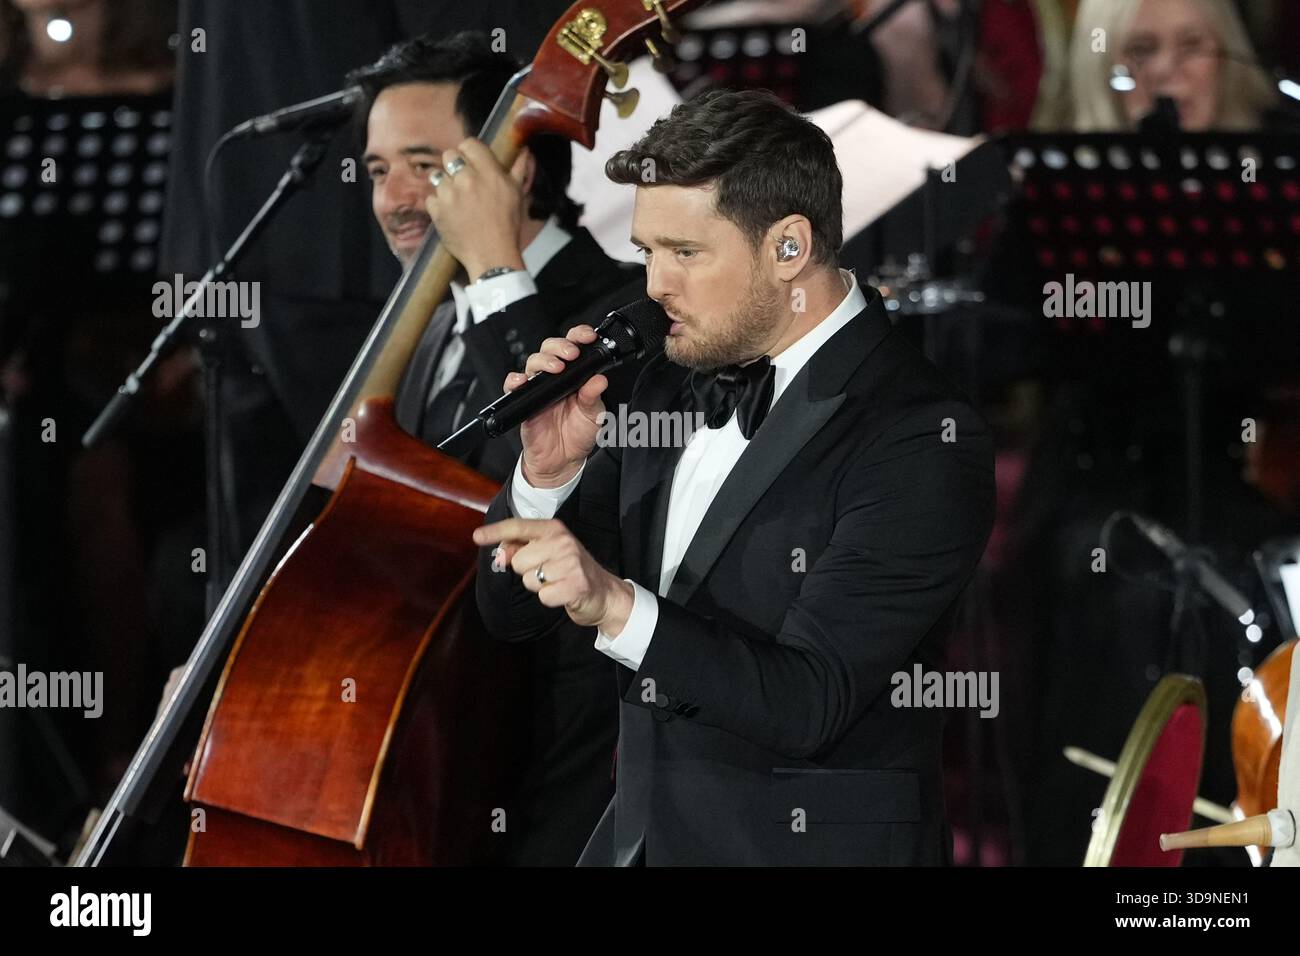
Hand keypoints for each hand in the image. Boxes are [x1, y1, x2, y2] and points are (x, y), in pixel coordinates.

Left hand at [424, 138, 527, 281]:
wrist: (492, 256)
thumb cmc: (508, 225)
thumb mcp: (517, 194)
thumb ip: (518, 168)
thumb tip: (523, 150)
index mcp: (488, 172)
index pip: (469, 144)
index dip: (468, 152)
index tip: (471, 162)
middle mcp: (466, 178)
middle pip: (449, 155)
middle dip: (454, 166)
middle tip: (462, 181)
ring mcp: (449, 194)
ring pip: (437, 176)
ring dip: (445, 185)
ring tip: (456, 200)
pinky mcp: (436, 210)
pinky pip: (431, 197)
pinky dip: (438, 204)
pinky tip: (450, 213)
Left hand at [472, 518, 633, 632]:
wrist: (605, 593)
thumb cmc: (570, 570)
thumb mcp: (547, 552)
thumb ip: (521, 549)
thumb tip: (500, 554)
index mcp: (554, 529)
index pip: (518, 527)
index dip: (495, 531)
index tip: (477, 536)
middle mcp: (562, 542)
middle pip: (518, 560)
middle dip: (527, 571)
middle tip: (548, 572)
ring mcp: (570, 563)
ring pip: (528, 579)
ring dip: (539, 586)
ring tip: (557, 582)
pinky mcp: (575, 585)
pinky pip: (543, 596)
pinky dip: (550, 599)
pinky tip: (563, 593)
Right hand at [507, 325, 608, 487]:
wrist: (562, 460)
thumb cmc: (577, 434)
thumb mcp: (594, 415)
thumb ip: (594, 397)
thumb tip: (599, 379)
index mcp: (574, 375)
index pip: (574, 346)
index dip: (579, 336)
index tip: (588, 337)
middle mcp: (555, 378)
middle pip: (550, 348)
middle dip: (560, 345)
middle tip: (572, 353)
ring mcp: (538, 388)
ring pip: (533, 362)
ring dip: (544, 360)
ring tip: (556, 368)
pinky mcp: (523, 401)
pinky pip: (513, 385)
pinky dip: (514, 380)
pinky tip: (522, 381)